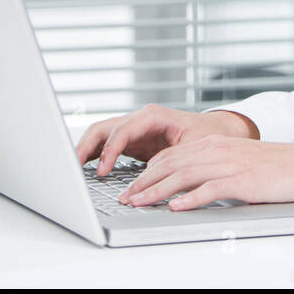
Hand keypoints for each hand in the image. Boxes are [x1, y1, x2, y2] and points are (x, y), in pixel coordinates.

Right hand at [75, 104, 258, 175]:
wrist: (220, 131)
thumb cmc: (210, 135)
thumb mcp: (195, 147)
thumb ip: (173, 159)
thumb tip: (153, 178)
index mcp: (153, 116)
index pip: (122, 131)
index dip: (110, 151)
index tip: (102, 171)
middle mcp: (140, 119)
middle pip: (103, 128)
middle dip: (86, 146)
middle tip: (72, 168)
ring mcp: (134, 129)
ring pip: (101, 135)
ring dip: (85, 150)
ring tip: (72, 169)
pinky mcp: (133, 141)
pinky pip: (107, 144)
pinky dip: (94, 154)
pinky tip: (84, 168)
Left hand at [118, 135, 293, 210]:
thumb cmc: (276, 167)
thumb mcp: (238, 161)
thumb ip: (213, 169)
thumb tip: (187, 187)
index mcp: (214, 144)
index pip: (170, 155)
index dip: (146, 172)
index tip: (130, 187)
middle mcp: (218, 150)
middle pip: (170, 164)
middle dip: (142, 182)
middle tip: (124, 198)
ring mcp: (229, 164)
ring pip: (183, 176)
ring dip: (156, 191)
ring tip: (138, 203)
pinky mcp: (242, 180)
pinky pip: (210, 189)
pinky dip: (189, 199)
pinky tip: (175, 207)